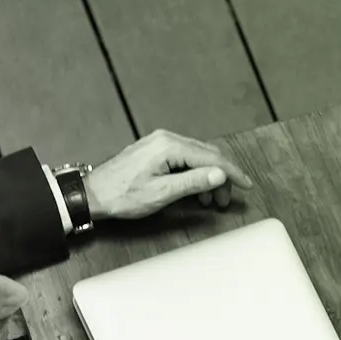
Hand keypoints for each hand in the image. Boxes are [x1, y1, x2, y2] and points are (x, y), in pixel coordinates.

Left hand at [84, 129, 253, 219]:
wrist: (93, 194)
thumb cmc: (123, 196)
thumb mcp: (162, 193)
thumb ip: (193, 182)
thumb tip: (221, 174)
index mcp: (169, 147)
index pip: (211, 158)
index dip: (232, 173)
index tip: (247, 185)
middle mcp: (167, 138)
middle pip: (207, 155)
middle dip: (222, 178)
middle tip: (225, 201)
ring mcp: (160, 142)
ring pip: (197, 156)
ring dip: (208, 177)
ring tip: (210, 200)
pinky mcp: (155, 150)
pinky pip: (184, 157)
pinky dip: (195, 173)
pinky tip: (195, 190)